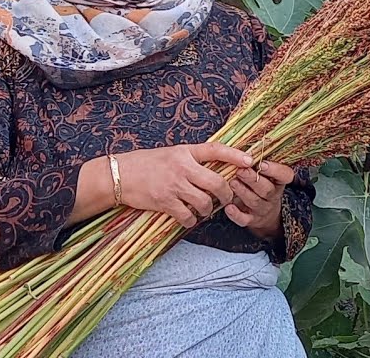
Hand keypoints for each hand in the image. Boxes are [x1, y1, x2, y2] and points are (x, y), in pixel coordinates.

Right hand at [116, 143, 252, 227]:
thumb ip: (191, 159)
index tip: (250, 161)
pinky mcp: (165, 202)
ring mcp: (174, 186)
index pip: (216, 150)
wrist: (119, 175)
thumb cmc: (146, 163)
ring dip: (208, 209)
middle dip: (227, 194)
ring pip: (204, 202)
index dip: (235, 155)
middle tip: (227, 199)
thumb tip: (215, 166)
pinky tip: (189, 217)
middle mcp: (182, 167)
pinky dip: (191, 220)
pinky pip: (187, 216)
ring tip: (205, 209)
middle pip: (217, 183)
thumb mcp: (170, 153)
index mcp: (185, 151)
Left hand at [225, 161, 294, 238]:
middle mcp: (273, 196)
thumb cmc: (259, 183)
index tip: (262, 164)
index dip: (275, 170)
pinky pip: (245, 220)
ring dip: (243, 192)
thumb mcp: (264, 172)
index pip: (285, 175)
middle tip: (240, 171)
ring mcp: (263, 209)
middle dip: (253, 179)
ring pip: (255, 202)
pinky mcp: (252, 220)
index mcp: (278, 181)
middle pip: (267, 189)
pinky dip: (236, 214)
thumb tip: (244, 147)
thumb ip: (256, 161)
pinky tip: (228, 207)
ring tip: (232, 182)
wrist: (263, 212)